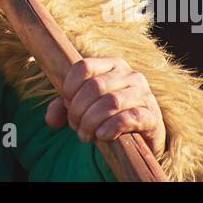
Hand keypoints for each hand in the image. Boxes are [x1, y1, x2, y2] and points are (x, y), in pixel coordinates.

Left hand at [44, 57, 165, 156]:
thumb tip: (50, 118)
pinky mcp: (152, 116)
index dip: (69, 87)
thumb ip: (64, 108)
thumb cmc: (109, 116)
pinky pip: (128, 118)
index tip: (67, 104)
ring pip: (110, 102)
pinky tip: (102, 136)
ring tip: (85, 135)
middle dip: (78, 110)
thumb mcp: (84, 108)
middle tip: (75, 126)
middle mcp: (130, 75)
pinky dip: (110, 128)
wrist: (142, 137)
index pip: (84, 66)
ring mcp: (144, 94)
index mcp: (112, 65)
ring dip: (91, 121)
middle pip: (94, 86)